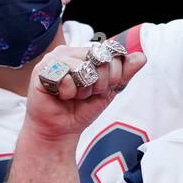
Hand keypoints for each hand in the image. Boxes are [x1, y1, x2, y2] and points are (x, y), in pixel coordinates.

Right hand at [25, 45, 145, 144]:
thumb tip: (141, 56)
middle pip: (99, 58)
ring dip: (83, 89)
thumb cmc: (81, 109)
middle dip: (100, 83)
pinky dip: (69, 91)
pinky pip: (66, 77)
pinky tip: (61, 96)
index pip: (110, 52)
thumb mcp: (108, 91)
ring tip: (73, 96)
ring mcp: (53, 59)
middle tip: (86, 94)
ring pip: (82, 67)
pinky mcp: (41, 71)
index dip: (114, 73)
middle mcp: (68, 52)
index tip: (103, 88)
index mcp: (84, 52)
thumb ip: (124, 73)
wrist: (61, 130)